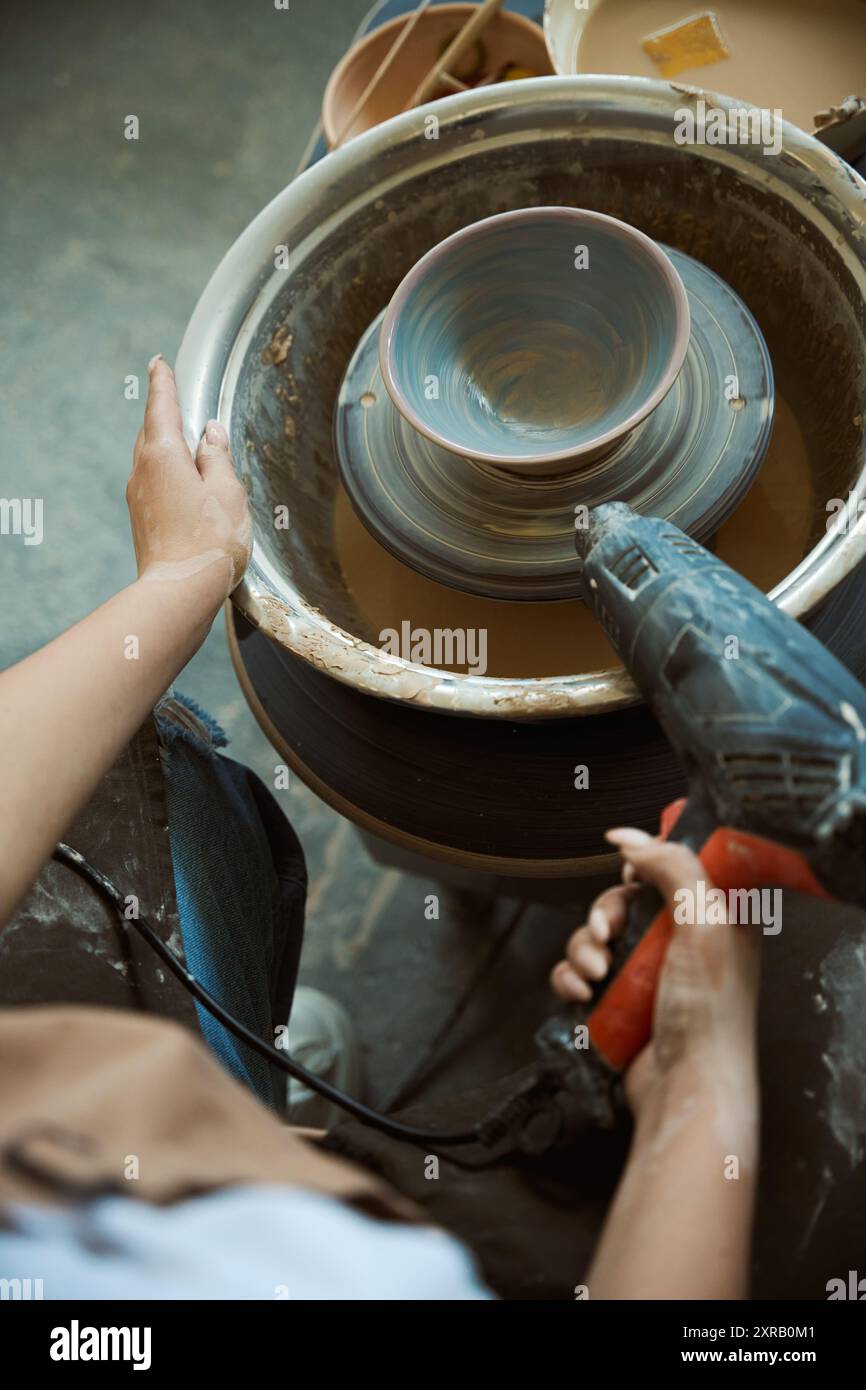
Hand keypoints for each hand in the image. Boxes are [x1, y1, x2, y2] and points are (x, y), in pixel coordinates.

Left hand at [126, 357, 250, 608]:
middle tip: (170, 395)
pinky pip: (153, 481)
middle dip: (162, 412)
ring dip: (165, 444)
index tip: (159, 364)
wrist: (179, 592)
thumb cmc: (209, 542)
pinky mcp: (142, 520)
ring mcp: (139, 497)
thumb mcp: (227, 492)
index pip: (161, 406)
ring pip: (150, 457)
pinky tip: (182, 482)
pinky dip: (166, 471)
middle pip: (151, 431)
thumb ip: (217, 458)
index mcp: (164, 454)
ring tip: (183, 440)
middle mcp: (143, 470)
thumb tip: (210, 434)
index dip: (163, 383)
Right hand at [551, 827, 760, 1118]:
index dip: (648, 865)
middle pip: (625, 900)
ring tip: (596, 974)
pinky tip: (581, 991)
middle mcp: (682, 941)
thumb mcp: (703, 924)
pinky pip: (580, 971)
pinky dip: (572, 977)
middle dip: (604, 914)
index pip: (677, 867)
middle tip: (607, 933)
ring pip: (596, 934)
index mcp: (716, 918)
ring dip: (584, 948)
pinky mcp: (620, 998)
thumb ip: (673, 869)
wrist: (684, 1086)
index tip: (631, 876)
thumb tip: (634, 838)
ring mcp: (648, 971)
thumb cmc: (710, 1016)